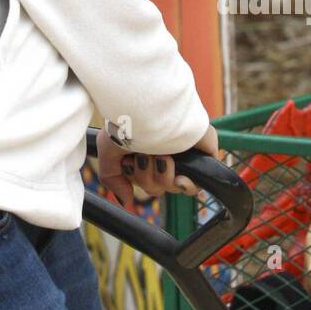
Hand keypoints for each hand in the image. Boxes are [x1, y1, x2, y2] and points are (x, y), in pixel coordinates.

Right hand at [97, 122, 219, 210]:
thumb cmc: (128, 120)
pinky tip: (179, 175)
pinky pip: (196, 184)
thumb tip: (127, 201)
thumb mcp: (108, 149)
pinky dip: (186, 185)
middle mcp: (164, 152)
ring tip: (162, 156)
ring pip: (174, 187)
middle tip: (146, 157)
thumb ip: (112, 177)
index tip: (130, 162)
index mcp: (145, 150)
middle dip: (148, 178)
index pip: (144, 181)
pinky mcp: (201, 155)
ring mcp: (183, 155)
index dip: (136, 178)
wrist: (151, 108)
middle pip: (157, 187)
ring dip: (164, 177)